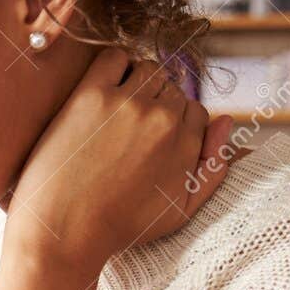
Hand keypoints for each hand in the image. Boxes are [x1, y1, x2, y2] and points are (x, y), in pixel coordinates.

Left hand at [6, 49, 233, 269]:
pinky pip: (113, 57)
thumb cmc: (120, 227)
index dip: (174, 123)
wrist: (64, 232)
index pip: (195, 110)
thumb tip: (226, 121)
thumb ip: (213, 168)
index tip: (150, 140)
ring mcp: (127, 104)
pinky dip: (113, 65)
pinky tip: (102, 89)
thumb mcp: (181, 211)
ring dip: (137, 83)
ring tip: (116, 110)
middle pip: (172, 89)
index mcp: (187, 143)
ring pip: (147, 69)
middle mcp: (163, 119)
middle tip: (128, 129)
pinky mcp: (90, 96)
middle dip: (156, 104)